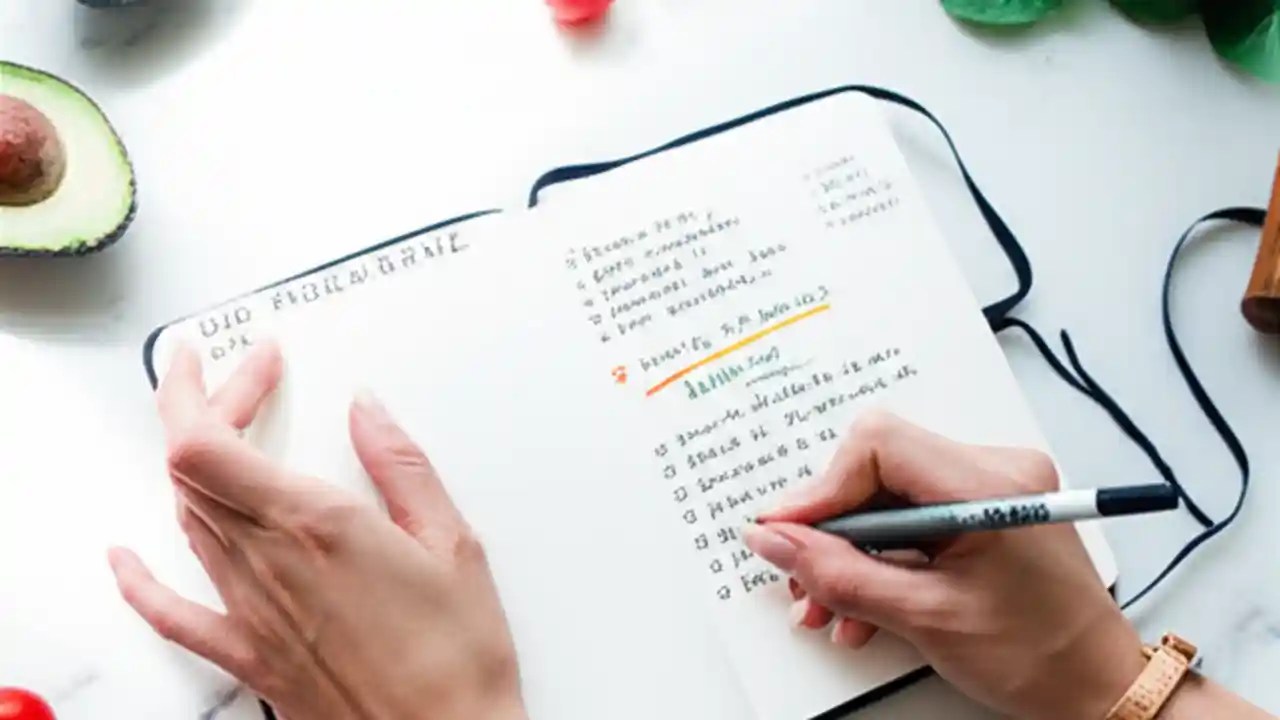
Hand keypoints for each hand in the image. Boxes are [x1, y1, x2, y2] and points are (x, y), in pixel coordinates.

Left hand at [108, 344, 525, 719]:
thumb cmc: (459, 655)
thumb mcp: (453, 542)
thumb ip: (402, 466)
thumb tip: (368, 410)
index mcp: (317, 526)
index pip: (208, 441)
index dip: (205, 390)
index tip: (239, 361)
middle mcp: (270, 564)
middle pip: (193, 469)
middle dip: (209, 409)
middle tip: (250, 383)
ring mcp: (252, 611)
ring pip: (186, 520)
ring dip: (192, 466)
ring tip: (219, 433)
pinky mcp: (252, 654)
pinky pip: (171, 613)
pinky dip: (138, 581)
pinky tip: (126, 560)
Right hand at [743, 410, 1143, 719]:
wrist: (1097, 686)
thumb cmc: (1040, 657)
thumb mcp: (924, 618)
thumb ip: (839, 575)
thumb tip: (774, 540)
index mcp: (989, 485)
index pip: (878, 445)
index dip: (821, 489)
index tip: (785, 532)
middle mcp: (993, 470)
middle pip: (876, 470)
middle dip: (831, 531)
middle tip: (803, 582)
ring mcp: (989, 488)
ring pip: (885, 497)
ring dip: (849, 552)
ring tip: (829, 607)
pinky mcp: (982, 509)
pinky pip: (909, 517)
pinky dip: (879, 557)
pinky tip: (863, 605)